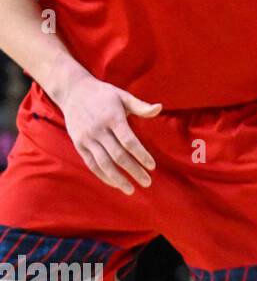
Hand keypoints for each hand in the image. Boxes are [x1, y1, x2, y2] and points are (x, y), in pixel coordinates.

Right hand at [57, 74, 159, 194]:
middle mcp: (98, 130)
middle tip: (147, 182)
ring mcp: (86, 138)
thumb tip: (159, 108)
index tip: (152, 166)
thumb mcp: (123, 96)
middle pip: (118, 155)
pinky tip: (115, 183)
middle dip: (133, 171)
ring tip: (131, 189)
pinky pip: (91, 163)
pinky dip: (103, 175)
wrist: (73, 91)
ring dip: (118, 178)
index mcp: (112, 118)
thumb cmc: (104, 94)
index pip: (129, 141)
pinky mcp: (78, 144)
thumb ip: (141, 106)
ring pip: (103, 163)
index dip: (141, 155)